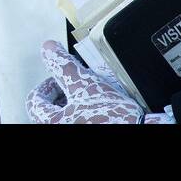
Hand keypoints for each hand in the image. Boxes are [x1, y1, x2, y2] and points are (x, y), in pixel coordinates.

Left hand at [25, 40, 143, 122]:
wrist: (145, 130)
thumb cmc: (112, 116)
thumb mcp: (85, 84)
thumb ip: (64, 66)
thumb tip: (48, 48)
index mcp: (51, 123)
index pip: (35, 102)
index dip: (45, 86)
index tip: (57, 79)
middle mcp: (60, 130)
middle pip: (49, 113)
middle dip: (61, 96)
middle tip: (75, 88)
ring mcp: (77, 132)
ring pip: (68, 119)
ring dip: (76, 106)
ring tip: (92, 97)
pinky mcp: (97, 131)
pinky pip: (86, 122)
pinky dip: (89, 115)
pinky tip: (104, 110)